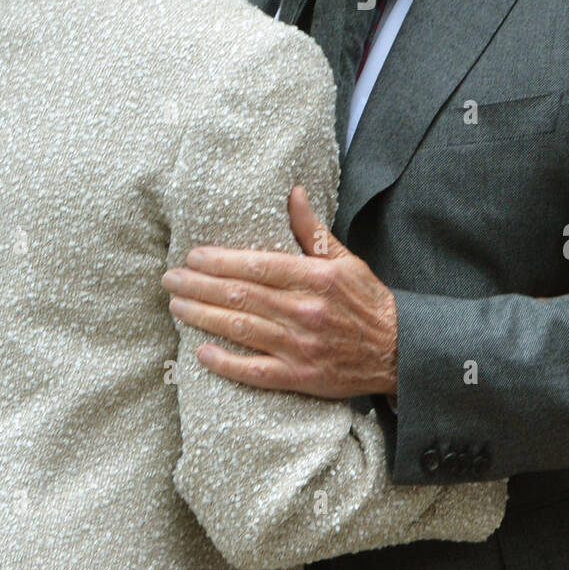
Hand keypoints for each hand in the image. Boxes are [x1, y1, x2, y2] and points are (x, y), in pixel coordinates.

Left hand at [162, 185, 398, 398]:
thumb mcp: (345, 259)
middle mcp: (306, 312)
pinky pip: (256, 372)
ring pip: (242, 329)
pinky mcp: (301, 377)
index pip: (259, 266)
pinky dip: (227, 363)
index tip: (193, 256)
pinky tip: (201, 352)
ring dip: (204, 317)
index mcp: (317, 279)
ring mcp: (302, 347)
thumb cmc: (368, 302)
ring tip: (176, 306)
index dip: (221, 261)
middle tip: (170, 279)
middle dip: (200, 287)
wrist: (398, 352)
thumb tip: (293, 192)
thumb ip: (312, 229)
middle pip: (242, 296)